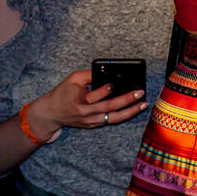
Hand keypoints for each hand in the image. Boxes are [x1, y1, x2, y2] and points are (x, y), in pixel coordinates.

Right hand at [28, 69, 147, 132]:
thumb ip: (89, 74)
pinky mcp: (94, 125)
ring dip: (130, 111)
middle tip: (139, 93)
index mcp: (79, 100)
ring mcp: (91, 121)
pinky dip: (124, 114)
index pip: (93, 97)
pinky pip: (111, 120)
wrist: (52, 113)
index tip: (114, 84)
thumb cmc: (63, 93)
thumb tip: (108, 70)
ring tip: (143, 104)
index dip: (104, 91)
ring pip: (113, 118)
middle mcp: (86, 113)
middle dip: (126, 100)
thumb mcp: (73, 79)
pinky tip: (134, 108)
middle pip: (108, 108)